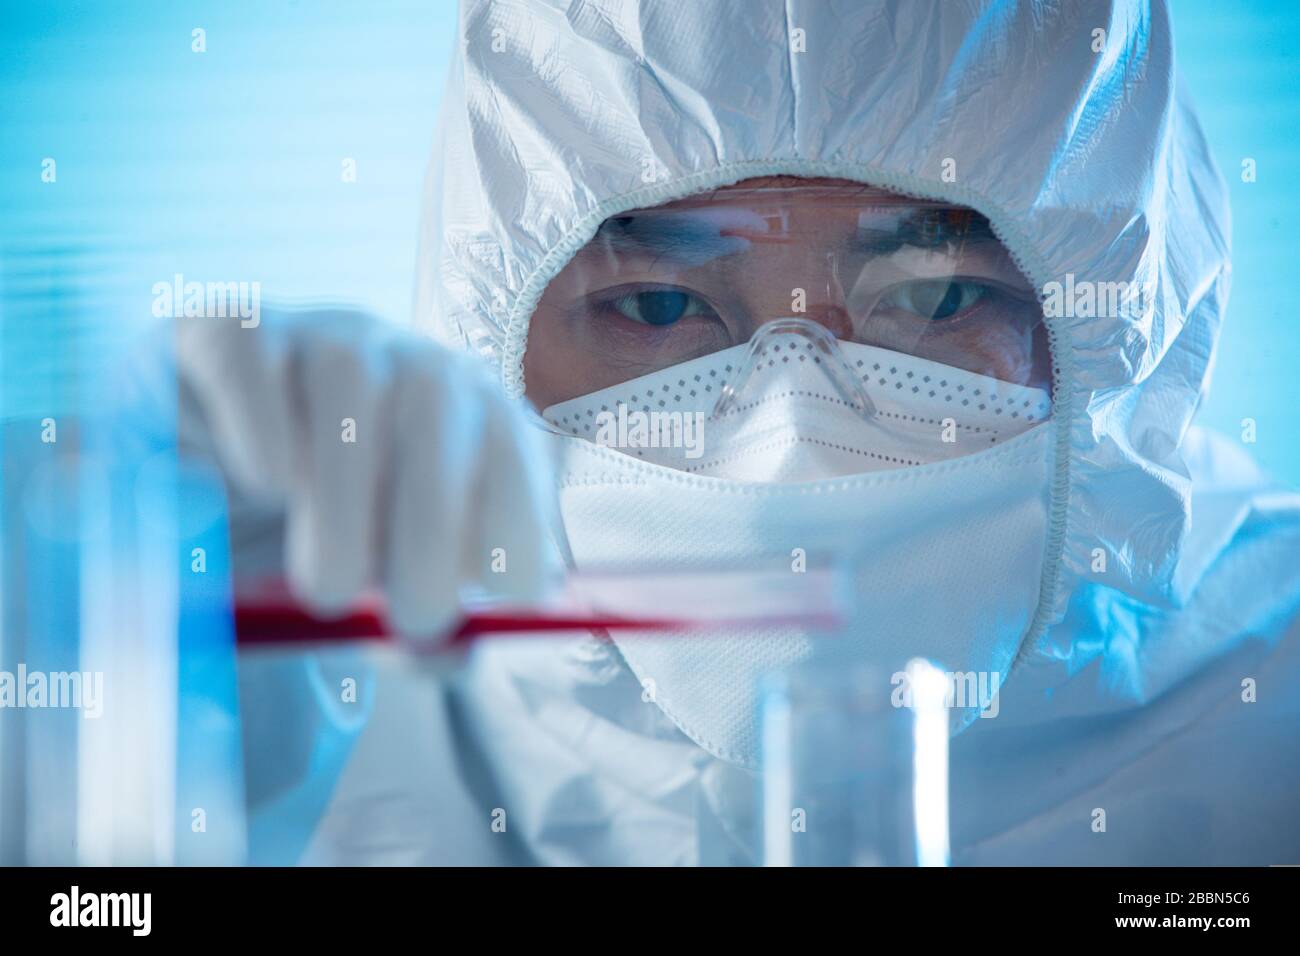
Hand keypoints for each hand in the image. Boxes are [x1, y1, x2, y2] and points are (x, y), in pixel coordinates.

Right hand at [176, 308, 559, 636]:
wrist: (203, 471)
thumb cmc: (323, 536)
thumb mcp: (386, 588)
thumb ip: (423, 629)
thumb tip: (452, 653)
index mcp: (468, 417)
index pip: (514, 443)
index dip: (518, 516)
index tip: (503, 599)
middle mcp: (400, 361)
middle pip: (437, 406)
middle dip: (434, 526)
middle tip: (412, 614)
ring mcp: (312, 336)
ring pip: (347, 381)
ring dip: (345, 496)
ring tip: (328, 583)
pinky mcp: (222, 330)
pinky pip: (250, 357)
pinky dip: (263, 425)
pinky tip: (268, 487)